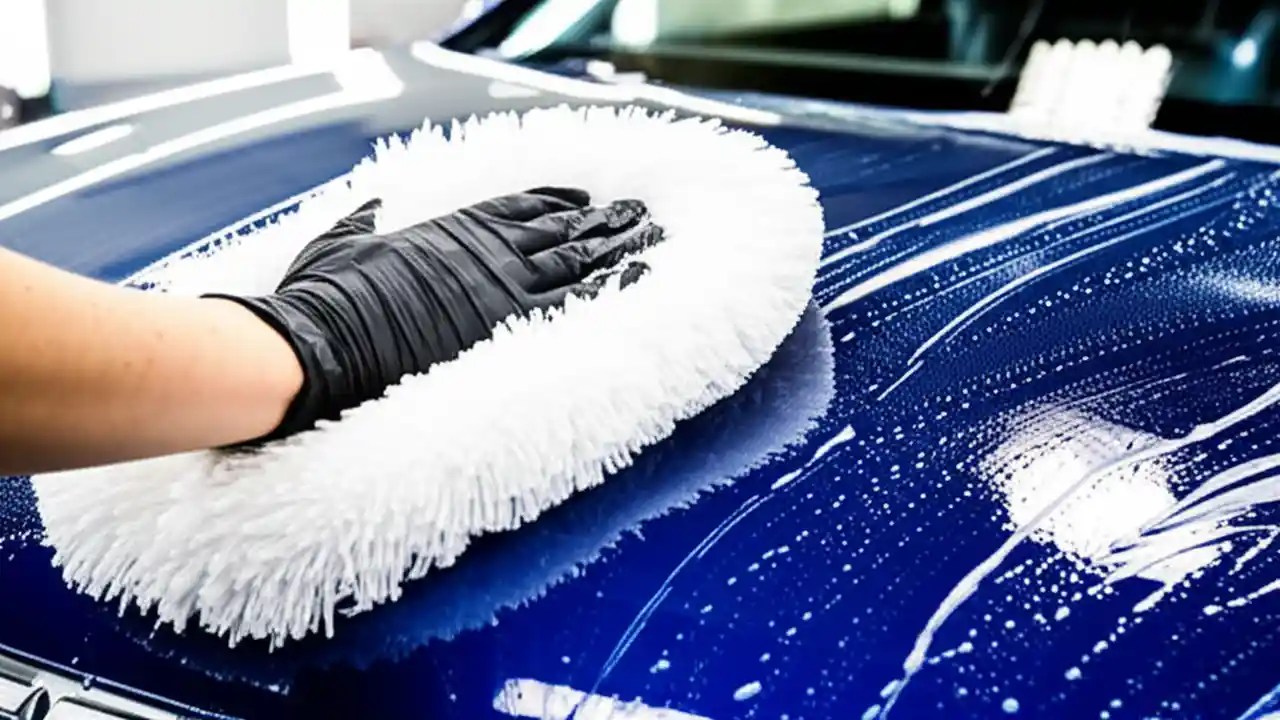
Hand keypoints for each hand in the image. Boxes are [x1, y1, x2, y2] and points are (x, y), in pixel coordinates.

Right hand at [210, 187, 663, 441]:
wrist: (322, 342)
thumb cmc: (322, 298)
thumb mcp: (341, 242)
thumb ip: (364, 225)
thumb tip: (370, 211)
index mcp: (452, 231)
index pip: (522, 207)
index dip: (560, 203)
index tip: (588, 201)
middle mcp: (485, 253)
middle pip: (562, 232)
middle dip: (604, 224)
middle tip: (642, 215)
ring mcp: (500, 286)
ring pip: (579, 258)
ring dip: (621, 247)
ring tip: (655, 236)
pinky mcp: (507, 324)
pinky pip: (575, 300)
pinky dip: (611, 285)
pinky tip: (642, 275)